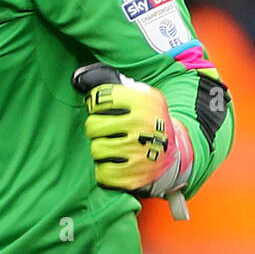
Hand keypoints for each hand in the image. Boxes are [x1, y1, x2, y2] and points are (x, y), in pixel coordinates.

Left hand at [73, 64, 192, 202]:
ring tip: (110, 146)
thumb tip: (80, 79)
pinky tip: (113, 163)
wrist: (174, 149)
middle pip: (94, 126)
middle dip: (95, 128)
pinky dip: (105, 170)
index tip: (101, 109)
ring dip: (100, 149)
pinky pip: (104, 172)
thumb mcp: (142, 96)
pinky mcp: (138, 174)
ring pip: (97, 149)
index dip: (95, 104)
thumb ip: (116, 86)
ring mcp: (141, 150)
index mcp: (143, 100)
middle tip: (104, 130)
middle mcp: (143, 124)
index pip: (101, 98)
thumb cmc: (148, 119)